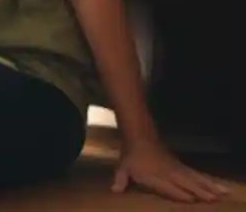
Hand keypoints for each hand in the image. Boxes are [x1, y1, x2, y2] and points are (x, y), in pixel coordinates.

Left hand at [112, 141, 230, 202]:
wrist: (141, 137)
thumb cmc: (132, 157)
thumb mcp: (123, 168)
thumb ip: (120, 180)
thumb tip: (114, 190)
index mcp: (154, 175)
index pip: (168, 186)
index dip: (178, 192)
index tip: (191, 199)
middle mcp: (168, 172)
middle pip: (186, 183)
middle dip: (199, 191)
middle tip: (213, 198)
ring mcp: (177, 169)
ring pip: (195, 178)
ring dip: (209, 186)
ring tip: (222, 193)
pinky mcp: (182, 167)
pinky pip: (197, 175)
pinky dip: (208, 181)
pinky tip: (218, 186)